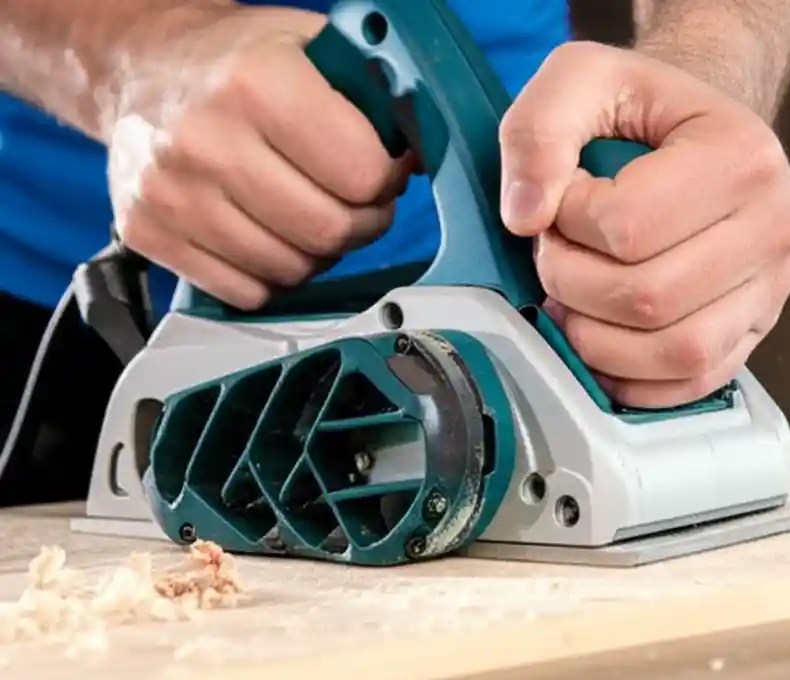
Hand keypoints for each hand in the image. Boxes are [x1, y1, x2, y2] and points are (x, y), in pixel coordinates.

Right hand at [105, 6, 410, 309]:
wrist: (135, 65)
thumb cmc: (233, 59)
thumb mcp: (308, 44)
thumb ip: (371, 94)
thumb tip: (422, 155)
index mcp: (256, 81)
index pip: (362, 174)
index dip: (386, 177)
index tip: (383, 169)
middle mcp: (206, 139)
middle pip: (329, 230)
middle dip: (362, 222)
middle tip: (358, 202)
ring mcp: (171, 192)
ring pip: (291, 269)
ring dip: (318, 253)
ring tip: (312, 213)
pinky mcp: (147, 232)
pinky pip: (244, 291)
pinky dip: (271, 275)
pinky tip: (271, 235)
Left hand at [498, 42, 789, 407]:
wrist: (698, 134)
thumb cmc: (645, 110)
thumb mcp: (581, 77)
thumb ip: (539, 128)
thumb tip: (526, 214)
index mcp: (743, 154)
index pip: (630, 226)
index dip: (569, 222)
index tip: (566, 198)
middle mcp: (776, 224)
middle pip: (649, 298)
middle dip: (573, 284)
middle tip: (558, 252)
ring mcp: (772, 285)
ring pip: (676, 351)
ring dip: (597, 340)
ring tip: (575, 299)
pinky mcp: (755, 329)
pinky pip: (692, 382)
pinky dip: (632, 377)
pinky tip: (601, 341)